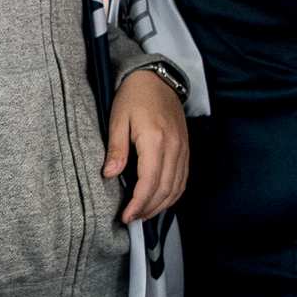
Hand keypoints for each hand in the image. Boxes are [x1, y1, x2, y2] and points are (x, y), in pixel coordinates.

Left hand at [106, 69, 187, 222]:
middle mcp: (173, 147)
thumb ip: (116, 148)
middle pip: (165, 189)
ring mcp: (183, 149)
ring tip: (143, 214)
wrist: (156, 78)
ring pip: (177, 187)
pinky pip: (183, 179)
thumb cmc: (133, 96)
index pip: (150, 182)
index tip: (126, 216)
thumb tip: (110, 175)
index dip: (138, 203)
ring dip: (161, 205)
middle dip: (148, 209)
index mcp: (155, 140)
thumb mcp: (117, 118)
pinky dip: (173, 194)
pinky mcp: (186, 149)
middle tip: (132, 219)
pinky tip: (160, 201)